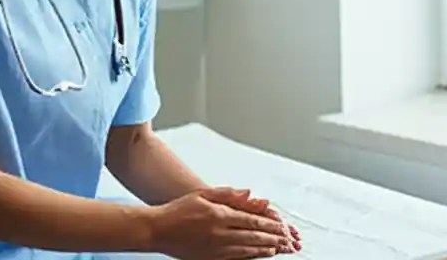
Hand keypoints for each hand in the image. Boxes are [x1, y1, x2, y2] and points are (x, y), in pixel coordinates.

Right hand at [150, 187, 298, 259]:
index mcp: (220, 214)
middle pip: (254, 235)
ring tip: (280, 247)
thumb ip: (228, 194)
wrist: (158, 229)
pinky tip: (260, 254)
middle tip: (288, 238)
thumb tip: (250, 193)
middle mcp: (220, 232)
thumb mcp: (203, 194)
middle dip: (273, 237)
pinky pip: (237, 257)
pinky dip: (252, 255)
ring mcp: (216, 247)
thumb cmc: (179, 210)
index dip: (270, 223)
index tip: (283, 225)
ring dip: (266, 248)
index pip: (252, 219)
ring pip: (248, 248)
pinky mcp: (211, 257)